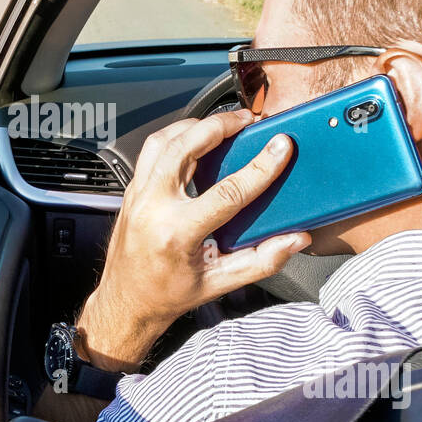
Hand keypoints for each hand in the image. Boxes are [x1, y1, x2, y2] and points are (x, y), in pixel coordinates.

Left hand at [78, 109, 309, 372]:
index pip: (227, 192)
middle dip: (220, 126)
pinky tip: (196, 139)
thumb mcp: (219, 283)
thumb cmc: (168, 295)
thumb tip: (294, 239)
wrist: (126, 302)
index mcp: (176, 234)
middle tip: (246, 120)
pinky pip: (151, 151)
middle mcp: (152, 209)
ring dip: (194, 126)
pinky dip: (175, 137)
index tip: (280, 147)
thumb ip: (261, 261)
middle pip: (185, 148)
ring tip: (223, 123)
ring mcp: (137, 196)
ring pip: (162, 141)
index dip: (259, 167)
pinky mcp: (132, 191)